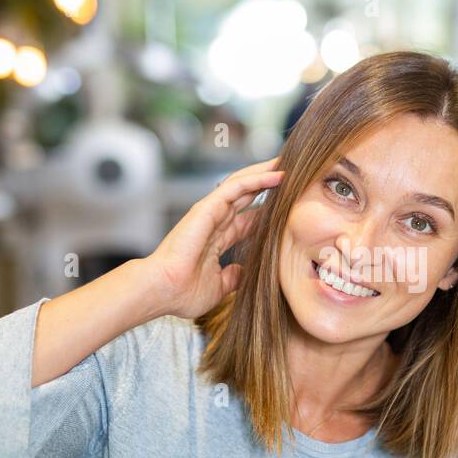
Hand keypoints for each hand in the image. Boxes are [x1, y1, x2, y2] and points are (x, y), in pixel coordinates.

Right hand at [145, 157, 285, 318]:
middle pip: (247, 196)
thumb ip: (233, 277)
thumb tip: (244, 274)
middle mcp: (215, 221)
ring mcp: (211, 213)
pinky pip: (237, 187)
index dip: (268, 212)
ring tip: (288, 165)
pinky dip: (258, 179)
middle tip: (294, 176)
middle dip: (268, 185)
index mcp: (217, 239)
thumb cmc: (183, 293)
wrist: (163, 291)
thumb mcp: (219, 286)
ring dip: (266, 174)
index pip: (248, 220)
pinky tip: (277, 175)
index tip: (291, 208)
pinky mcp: (208, 208)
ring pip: (243, 184)